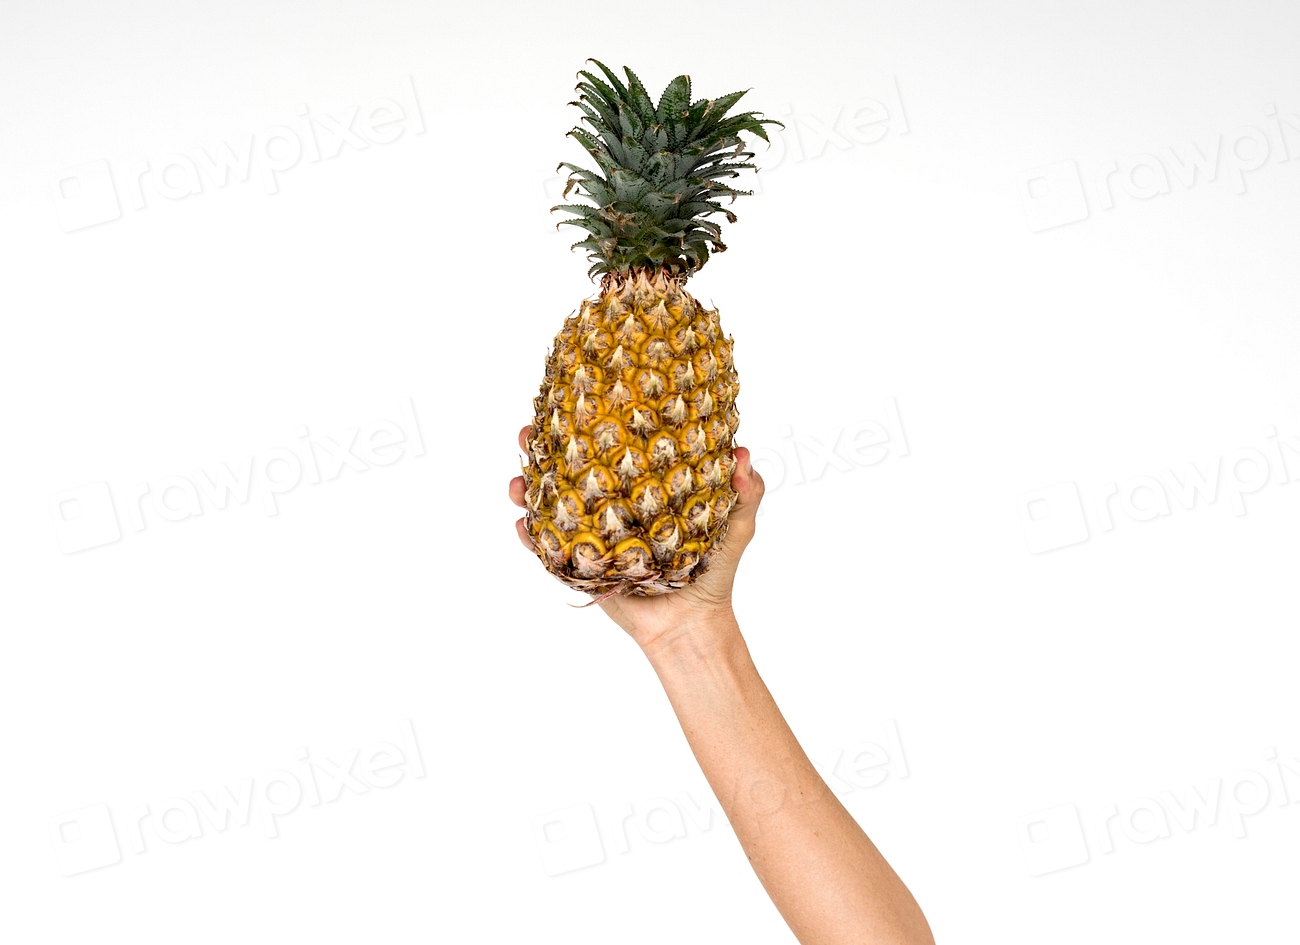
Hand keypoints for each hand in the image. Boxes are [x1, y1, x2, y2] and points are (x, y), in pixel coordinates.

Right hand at [510, 425, 765, 650]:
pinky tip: (523, 525)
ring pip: (549, 505)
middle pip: (569, 468)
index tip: (576, 397)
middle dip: (543, 448)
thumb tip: (742, 454)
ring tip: (518, 482)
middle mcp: (610, 505)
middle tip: (529, 433)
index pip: (610, 445)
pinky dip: (531, 538)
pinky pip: (547, 551)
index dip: (590, 421)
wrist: (692, 626)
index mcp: (641, 486)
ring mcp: (590, 535)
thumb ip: (745, 493)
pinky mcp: (579, 567)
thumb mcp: (735, 528)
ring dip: (527, 490)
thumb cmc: (715, 574)